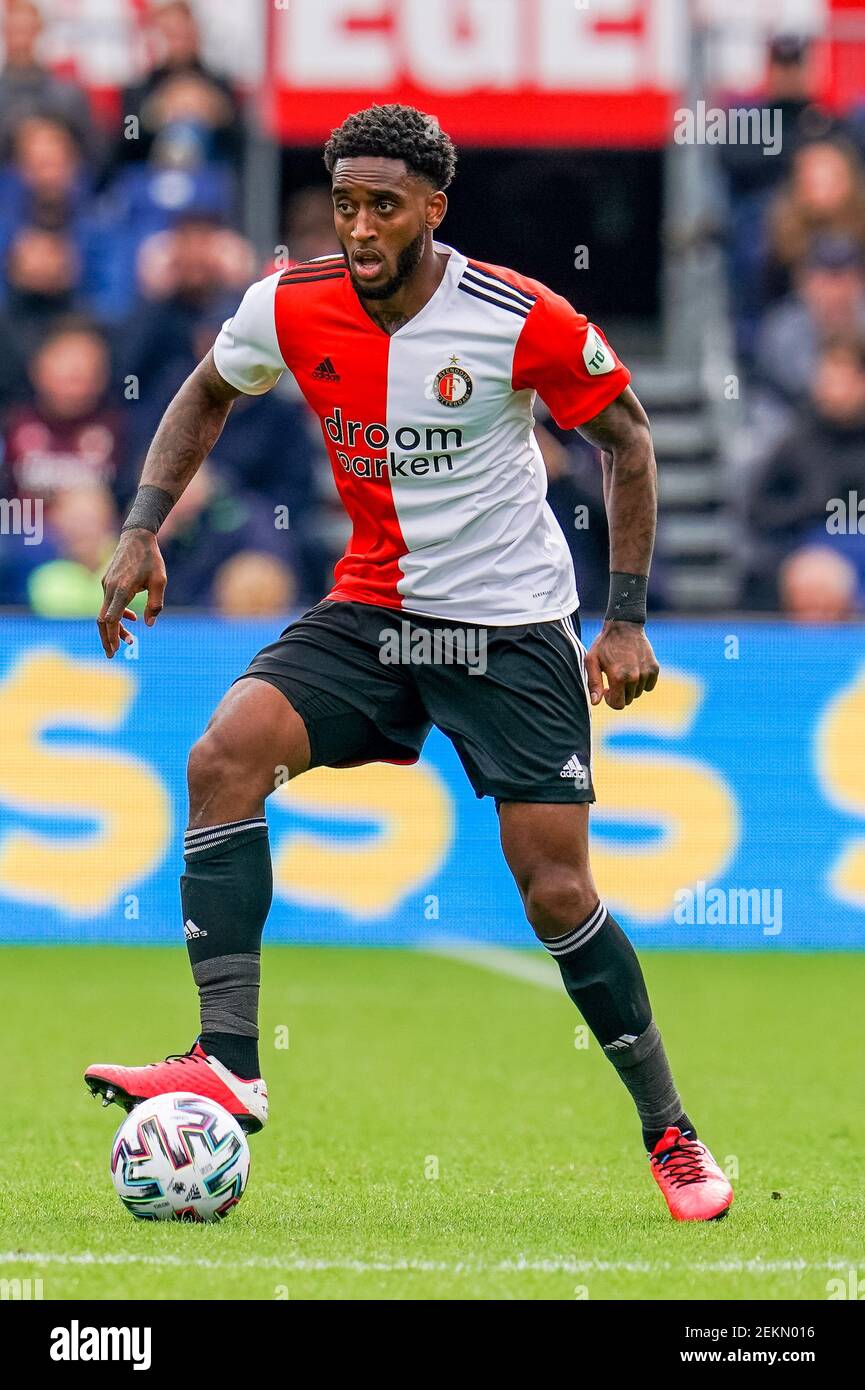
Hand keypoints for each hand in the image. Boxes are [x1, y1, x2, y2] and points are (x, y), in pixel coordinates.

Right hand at [98, 530, 166, 658]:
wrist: (137, 537)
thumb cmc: (151, 559)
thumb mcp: (160, 581)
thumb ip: (155, 604)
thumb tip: (148, 625)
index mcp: (121, 589)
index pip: (111, 619)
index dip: (112, 636)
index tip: (115, 650)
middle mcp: (109, 588)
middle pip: (103, 620)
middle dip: (107, 638)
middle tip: (113, 654)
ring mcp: (106, 584)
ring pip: (105, 612)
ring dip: (115, 627)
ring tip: (130, 638)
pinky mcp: (107, 581)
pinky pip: (108, 603)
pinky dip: (116, 614)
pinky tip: (131, 618)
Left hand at [584, 621, 658, 708]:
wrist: (624, 626)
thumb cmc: (604, 644)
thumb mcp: (592, 661)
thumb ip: (593, 683)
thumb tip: (596, 703)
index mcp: (618, 677)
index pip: (618, 705)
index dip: (611, 700)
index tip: (607, 689)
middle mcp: (634, 677)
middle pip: (628, 700)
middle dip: (620, 693)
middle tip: (614, 678)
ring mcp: (646, 673)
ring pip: (638, 693)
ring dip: (630, 687)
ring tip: (624, 670)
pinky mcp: (654, 668)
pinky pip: (649, 686)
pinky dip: (642, 682)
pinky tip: (634, 669)